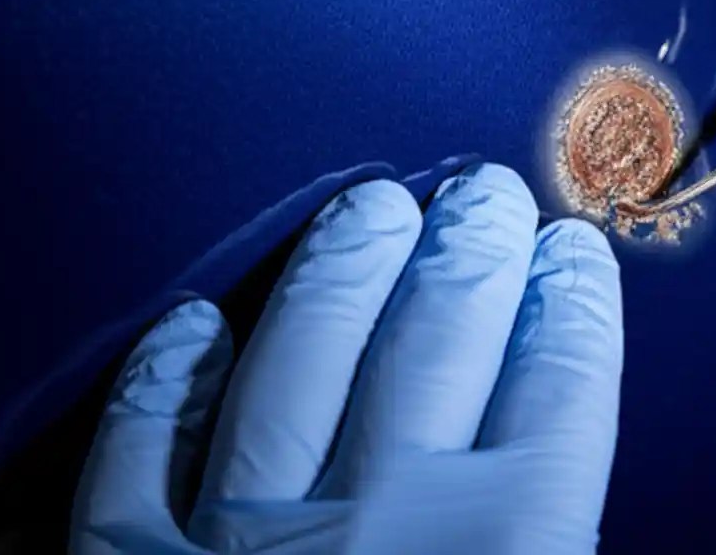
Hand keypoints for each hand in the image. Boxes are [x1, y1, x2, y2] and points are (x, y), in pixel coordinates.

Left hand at [70, 163, 623, 553]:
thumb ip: (551, 537)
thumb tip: (558, 474)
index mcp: (507, 551)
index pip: (563, 388)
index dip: (577, 305)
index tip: (575, 254)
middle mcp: (380, 524)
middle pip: (439, 341)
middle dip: (472, 254)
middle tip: (486, 195)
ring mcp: (245, 537)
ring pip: (298, 360)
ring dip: (342, 273)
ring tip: (373, 208)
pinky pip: (139, 453)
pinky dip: (166, 383)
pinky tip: (194, 326)